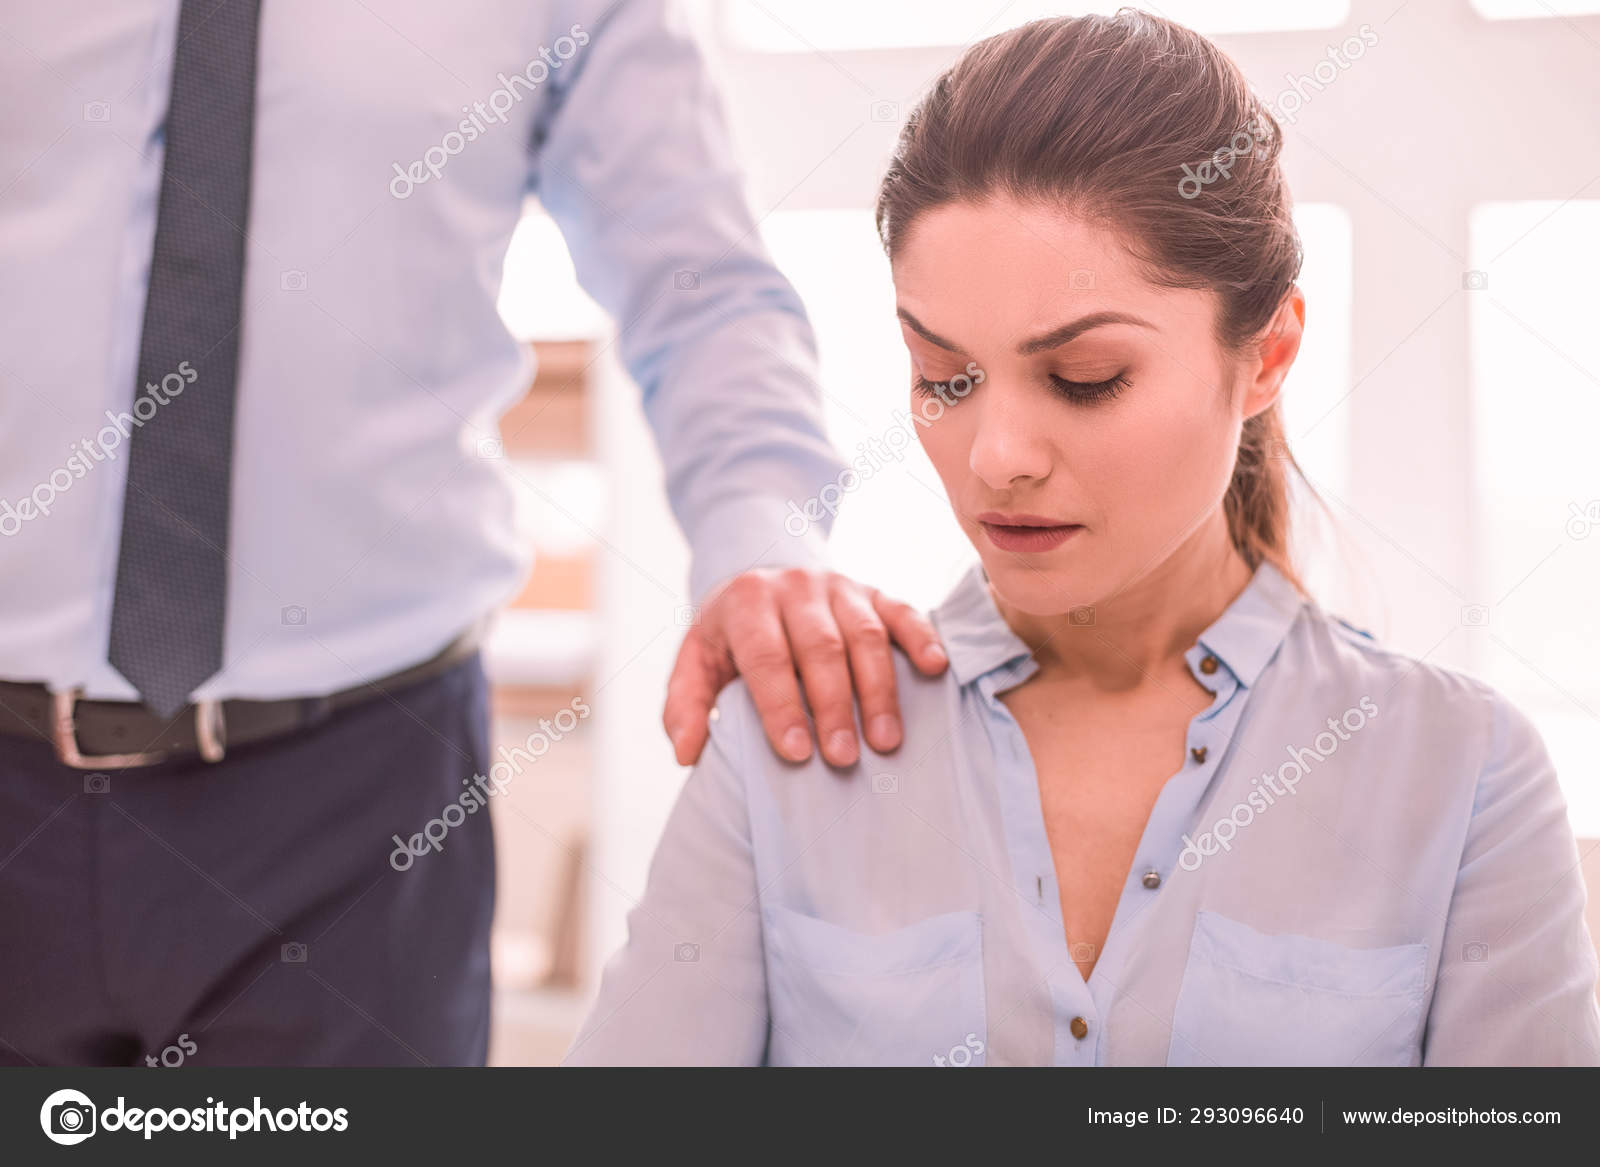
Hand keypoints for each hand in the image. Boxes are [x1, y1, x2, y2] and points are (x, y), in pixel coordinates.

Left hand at [662, 568, 947, 767]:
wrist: (762, 584)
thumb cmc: (730, 639)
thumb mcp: (696, 663)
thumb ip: (685, 706)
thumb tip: (687, 753)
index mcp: (747, 602)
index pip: (766, 656)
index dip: (781, 706)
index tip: (797, 753)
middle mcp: (795, 587)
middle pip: (820, 648)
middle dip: (833, 706)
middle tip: (843, 758)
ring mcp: (840, 586)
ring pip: (865, 635)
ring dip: (879, 690)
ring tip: (885, 742)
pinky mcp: (875, 592)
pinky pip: (903, 611)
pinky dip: (921, 638)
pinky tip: (935, 669)